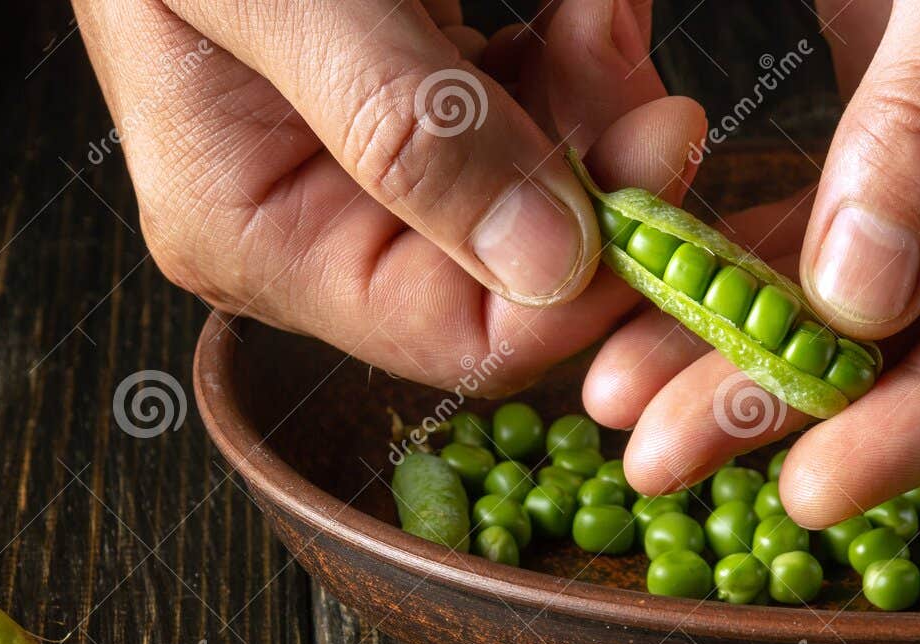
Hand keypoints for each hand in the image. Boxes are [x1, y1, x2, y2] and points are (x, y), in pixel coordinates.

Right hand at [73, 0, 704, 393]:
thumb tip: (550, 266)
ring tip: (601, 7)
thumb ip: (411, 129)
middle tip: (618, 37)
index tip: (658, 152)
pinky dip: (572, 63)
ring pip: (543, 193)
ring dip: (597, 99)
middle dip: (598, 163)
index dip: (581, 276)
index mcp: (261, 240)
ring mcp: (365, 171)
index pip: (460, 335)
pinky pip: (527, 119)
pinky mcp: (411, 105)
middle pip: (519, 268)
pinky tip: (585, 10)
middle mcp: (317, 231)